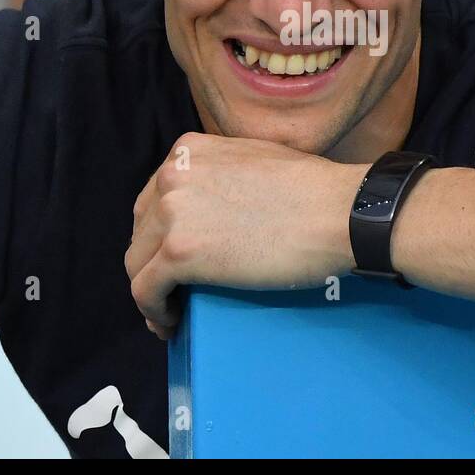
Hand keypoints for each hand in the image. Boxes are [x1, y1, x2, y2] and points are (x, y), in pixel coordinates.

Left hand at [127, 133, 365, 339]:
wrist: (337, 212)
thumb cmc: (313, 190)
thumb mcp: (254, 158)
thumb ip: (221, 172)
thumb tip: (212, 206)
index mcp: (188, 151)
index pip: (153, 198)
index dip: (159, 233)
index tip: (170, 256)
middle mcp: (172, 176)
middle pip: (142, 231)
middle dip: (152, 261)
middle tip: (174, 288)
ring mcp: (173, 213)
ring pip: (137, 263)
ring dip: (150, 291)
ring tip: (171, 312)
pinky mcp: (180, 253)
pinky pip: (145, 291)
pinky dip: (153, 312)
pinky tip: (170, 323)